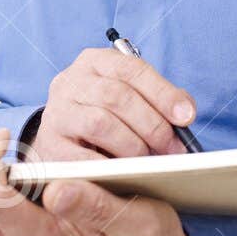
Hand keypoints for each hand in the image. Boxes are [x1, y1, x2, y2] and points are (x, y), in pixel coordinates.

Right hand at [27, 46, 196, 161]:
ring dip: (132, 144)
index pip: (132, 70)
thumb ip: (157, 100)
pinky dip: (108, 165)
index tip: (187, 116)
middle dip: (152, 124)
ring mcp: (56, 111)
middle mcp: (70, 81)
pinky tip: (125, 174)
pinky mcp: (49, 143)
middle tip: (173, 149)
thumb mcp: (129, 100)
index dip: (163, 93)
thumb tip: (185, 113)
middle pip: (117, 96)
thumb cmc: (105, 119)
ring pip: (100, 122)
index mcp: (94, 62)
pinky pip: (81, 155)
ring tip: (149, 162)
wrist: (61, 142)